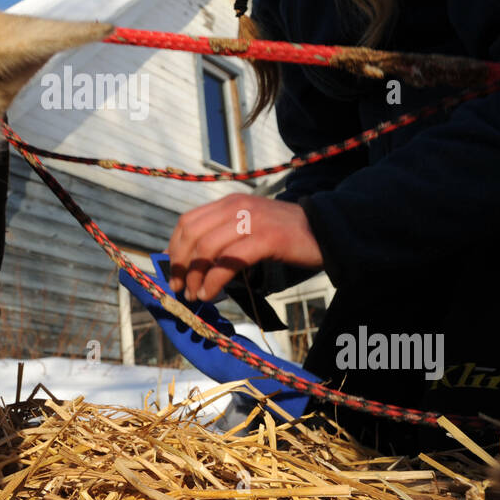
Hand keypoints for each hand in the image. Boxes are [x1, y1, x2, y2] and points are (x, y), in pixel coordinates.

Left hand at [166, 193, 322, 302]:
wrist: (326, 230)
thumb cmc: (286, 235)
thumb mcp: (249, 227)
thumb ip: (224, 237)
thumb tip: (193, 263)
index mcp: (229, 203)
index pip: (188, 221)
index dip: (174, 248)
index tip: (173, 272)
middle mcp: (236, 207)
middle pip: (192, 234)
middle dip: (180, 265)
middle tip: (180, 289)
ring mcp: (252, 221)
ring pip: (207, 247)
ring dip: (195, 276)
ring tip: (195, 296)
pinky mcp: (267, 238)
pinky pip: (230, 260)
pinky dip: (214, 280)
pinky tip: (211, 293)